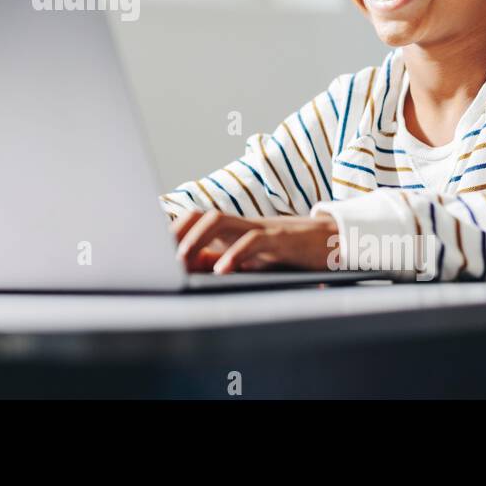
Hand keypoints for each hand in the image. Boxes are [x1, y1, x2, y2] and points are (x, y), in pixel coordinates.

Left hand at [170, 210, 338, 273]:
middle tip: (161, 256)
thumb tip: (190, 266)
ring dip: (196, 240)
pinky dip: (235, 254)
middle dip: (177, 232)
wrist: (333, 242)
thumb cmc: (288, 252)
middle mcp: (242, 224)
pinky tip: (222, 269)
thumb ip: (222, 258)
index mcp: (233, 229)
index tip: (151, 248)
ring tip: (182, 261)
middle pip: (200, 215)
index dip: (172, 230)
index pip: (195, 220)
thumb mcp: (251, 257)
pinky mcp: (279, 239)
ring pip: (219, 221)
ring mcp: (260, 228)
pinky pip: (252, 241)